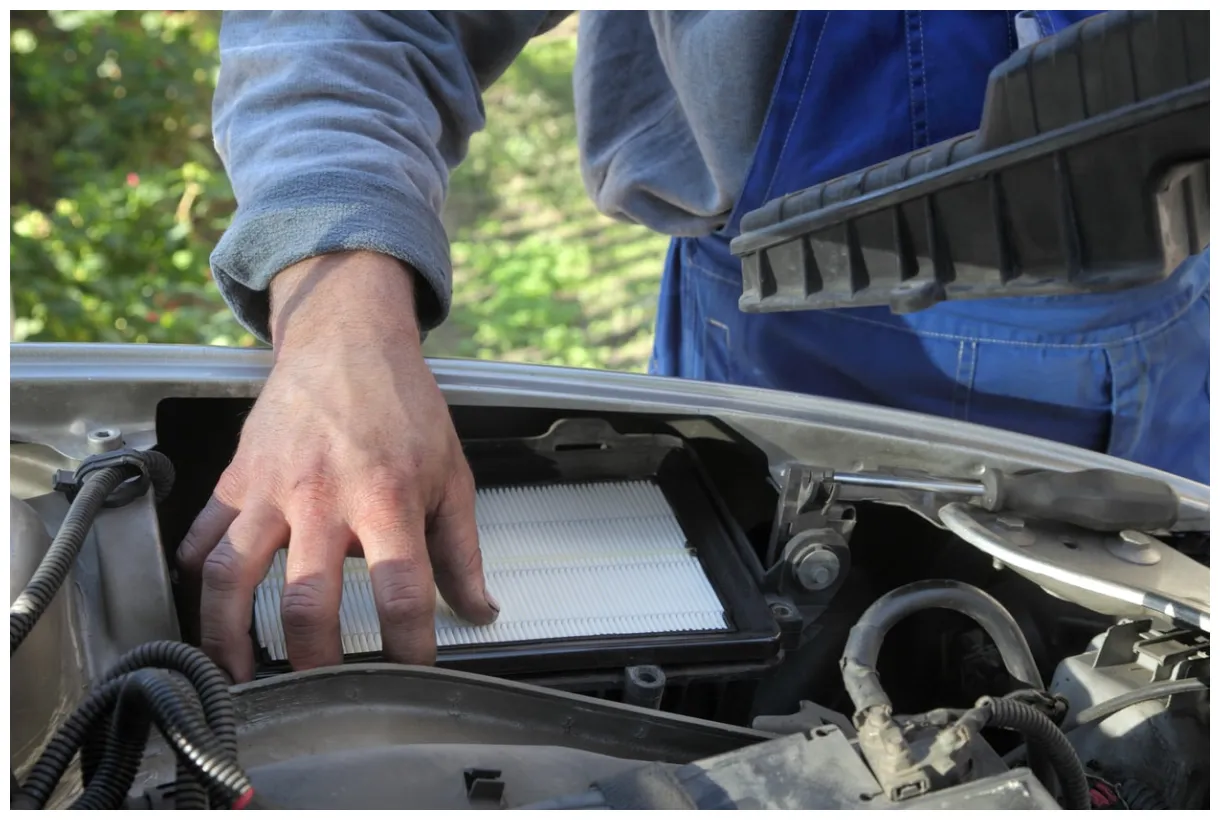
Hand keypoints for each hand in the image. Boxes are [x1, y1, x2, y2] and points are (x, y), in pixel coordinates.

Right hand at [177, 252, 497, 681]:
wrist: (346, 340)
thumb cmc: (403, 405)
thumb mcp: (450, 473)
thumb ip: (461, 549)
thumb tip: (480, 610)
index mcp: (386, 497)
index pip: (400, 591)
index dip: (407, 646)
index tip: (412, 674)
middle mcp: (322, 496)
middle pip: (307, 601)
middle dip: (315, 660)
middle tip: (325, 690)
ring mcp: (271, 488)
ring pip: (232, 576)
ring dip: (231, 637)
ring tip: (243, 676)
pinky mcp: (237, 477)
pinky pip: (201, 536)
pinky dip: (195, 580)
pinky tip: (204, 612)